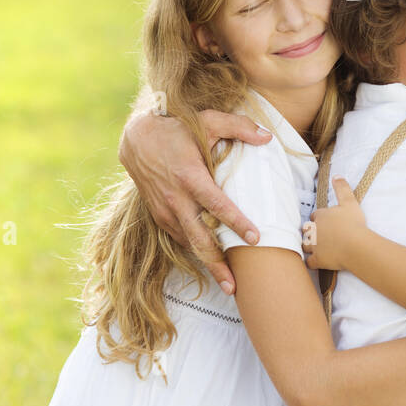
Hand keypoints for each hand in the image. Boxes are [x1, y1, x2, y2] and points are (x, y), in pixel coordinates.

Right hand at [118, 106, 270, 293]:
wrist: (137, 138)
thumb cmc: (177, 129)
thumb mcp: (207, 120)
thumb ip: (239, 127)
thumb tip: (267, 136)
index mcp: (190, 176)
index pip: (217, 205)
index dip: (236, 223)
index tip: (255, 238)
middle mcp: (176, 198)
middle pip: (199, 238)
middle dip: (217, 264)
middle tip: (235, 286)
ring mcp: (165, 210)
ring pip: (189, 244)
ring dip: (208, 263)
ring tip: (227, 282)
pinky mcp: (159, 215)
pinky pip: (180, 238)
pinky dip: (196, 250)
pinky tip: (211, 261)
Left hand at [302, 177, 367, 271]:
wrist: (355, 245)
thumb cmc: (353, 223)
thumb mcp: (350, 202)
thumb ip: (342, 188)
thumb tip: (336, 175)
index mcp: (321, 216)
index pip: (315, 216)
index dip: (319, 219)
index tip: (325, 221)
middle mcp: (314, 230)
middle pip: (307, 230)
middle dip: (311, 232)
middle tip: (318, 234)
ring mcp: (314, 246)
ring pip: (305, 245)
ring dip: (308, 246)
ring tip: (314, 248)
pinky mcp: (318, 260)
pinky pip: (309, 262)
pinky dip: (311, 262)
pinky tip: (314, 262)